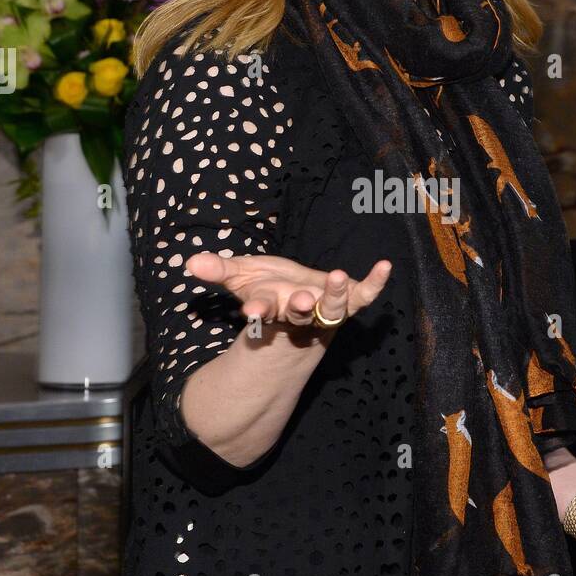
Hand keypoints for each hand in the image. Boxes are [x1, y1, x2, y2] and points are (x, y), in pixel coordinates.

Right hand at [185, 252, 392, 334]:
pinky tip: (385, 267)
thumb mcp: (241, 275)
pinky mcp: (348, 301)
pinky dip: (375, 283)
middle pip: (300, 312)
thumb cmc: (269, 287)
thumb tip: (190, 262)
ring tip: (337, 277)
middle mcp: (299, 311)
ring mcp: (326, 309)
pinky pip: (364, 295)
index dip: (258, 311)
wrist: (301, 304)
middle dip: (302, 306)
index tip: (252, 313)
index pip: (262, 309)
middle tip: (304, 301)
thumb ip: (219, 270)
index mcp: (272, 305)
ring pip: (332, 307)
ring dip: (335, 295)